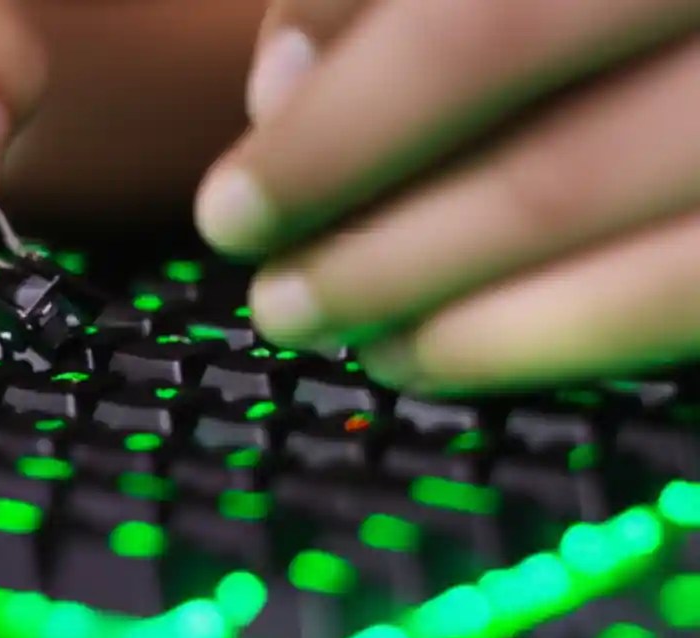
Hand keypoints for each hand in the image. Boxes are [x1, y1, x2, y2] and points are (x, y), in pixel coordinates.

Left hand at [198, 0, 699, 393]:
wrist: (689, 0)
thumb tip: (282, 90)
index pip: (478, 29)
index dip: (334, 137)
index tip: (236, 208)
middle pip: (558, 169)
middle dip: (384, 256)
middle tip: (280, 302)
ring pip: (651, 256)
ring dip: (467, 318)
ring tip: (352, 338)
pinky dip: (570, 336)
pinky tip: (453, 349)